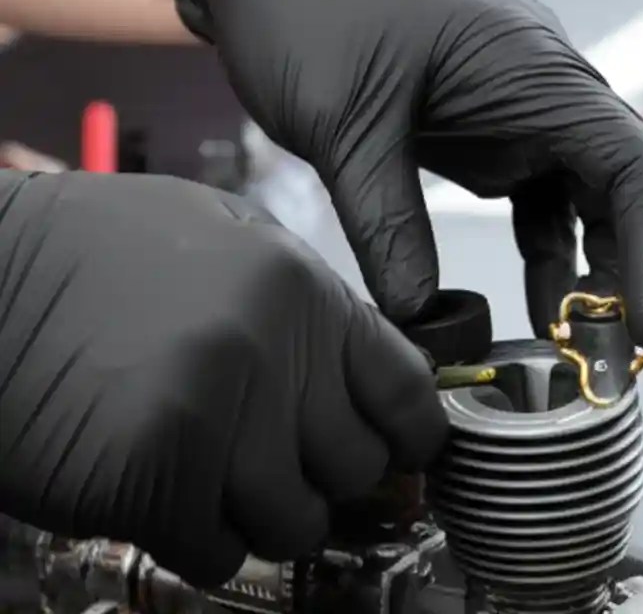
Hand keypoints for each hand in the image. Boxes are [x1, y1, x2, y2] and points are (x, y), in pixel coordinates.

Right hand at [0, 172, 444, 585]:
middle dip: (324, 479)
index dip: (409, 435)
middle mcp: (274, 353)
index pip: (408, 391)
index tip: (398, 453)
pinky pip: (222, 553)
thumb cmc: (87, 256)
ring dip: (266, 519)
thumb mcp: (218, 234)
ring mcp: (217, 419)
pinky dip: (202, 542)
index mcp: (301, 289)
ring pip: (297, 524)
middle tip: (279, 466)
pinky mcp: (155, 481)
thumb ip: (303, 301)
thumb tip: (367, 370)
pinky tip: (168, 500)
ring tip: (218, 484)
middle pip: (356, 468)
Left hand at [173, 0, 642, 400]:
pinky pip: (547, 206)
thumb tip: (421, 322)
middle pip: (640, 198)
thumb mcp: (346, 120)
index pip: (635, 171)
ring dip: (615, 283)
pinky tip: (551, 314)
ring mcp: (528, 113)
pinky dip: (555, 262)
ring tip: (620, 363)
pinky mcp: (495, 132)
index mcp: (540, 73)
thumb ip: (388, 224)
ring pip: (600, 207)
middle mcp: (552, 94)